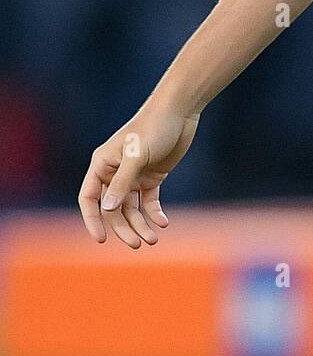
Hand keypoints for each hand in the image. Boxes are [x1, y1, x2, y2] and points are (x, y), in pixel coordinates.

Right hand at [78, 102, 199, 247]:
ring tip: (153, 240)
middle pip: (112, 209)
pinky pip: (149, 202)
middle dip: (124, 228)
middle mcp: (115, 172)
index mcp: (102, 164)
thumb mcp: (137, 155)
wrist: (180, 111)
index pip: (88, 198)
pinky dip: (155, 214)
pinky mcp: (152, 177)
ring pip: (131, 209)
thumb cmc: (154, 127)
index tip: (101, 239)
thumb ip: (122, 182)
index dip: (92, 219)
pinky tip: (163, 223)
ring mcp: (134, 176)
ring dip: (141, 225)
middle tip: (138, 244)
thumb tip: (107, 209)